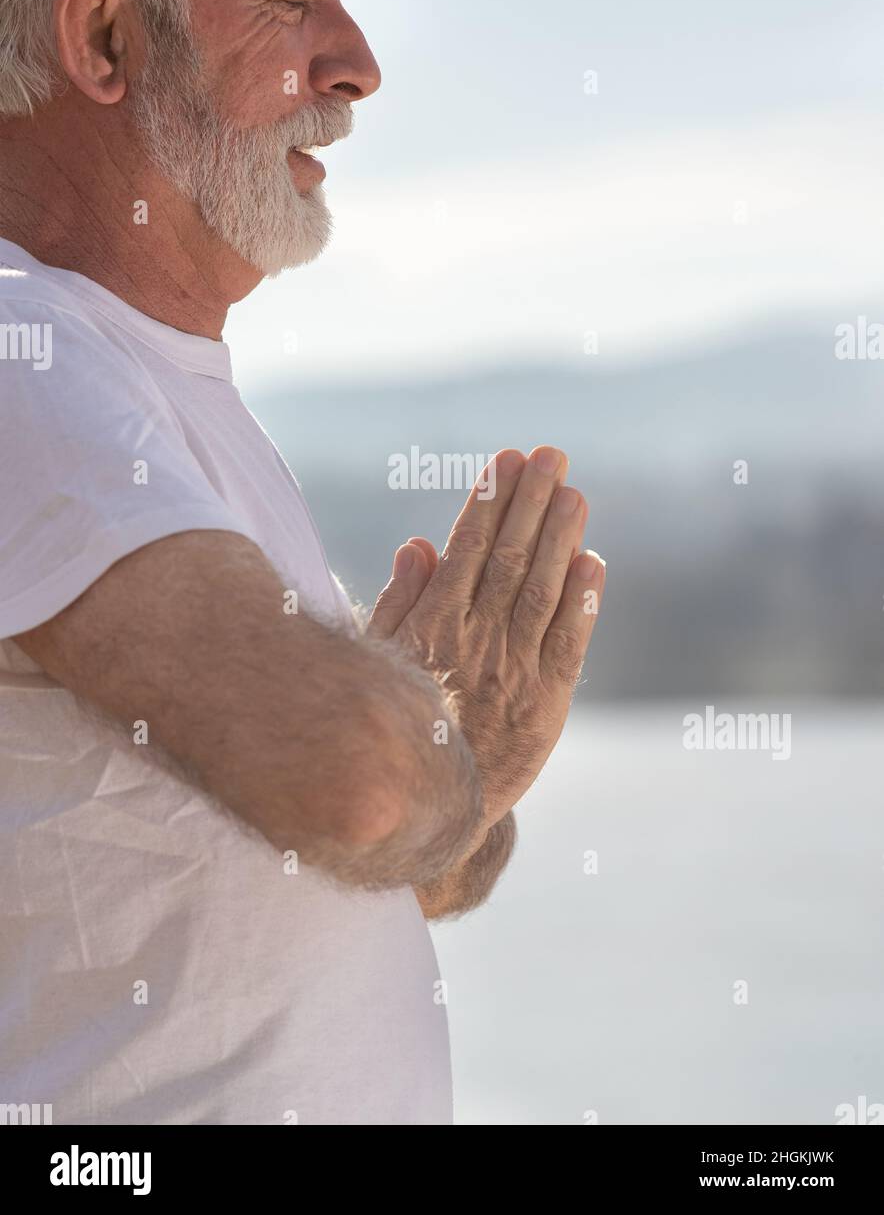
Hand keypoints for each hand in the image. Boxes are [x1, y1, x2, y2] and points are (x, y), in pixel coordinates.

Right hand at [369, 447, 605, 829]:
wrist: (431, 810)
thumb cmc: (401, 726)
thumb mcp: (383, 663)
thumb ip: (401, 603)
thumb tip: (418, 543)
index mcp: (434, 629)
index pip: (468, 550)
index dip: (489, 501)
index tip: (506, 461)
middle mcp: (477, 643)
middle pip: (510, 559)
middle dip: (531, 502)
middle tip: (551, 456)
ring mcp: (515, 672)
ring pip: (541, 591)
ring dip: (560, 538)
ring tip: (574, 493)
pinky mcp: (547, 704)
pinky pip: (568, 644)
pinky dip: (582, 602)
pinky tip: (592, 563)